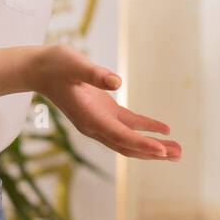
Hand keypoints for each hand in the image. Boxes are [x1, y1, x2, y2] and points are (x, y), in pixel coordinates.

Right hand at [35, 44, 180, 160]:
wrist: (39, 69)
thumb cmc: (56, 64)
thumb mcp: (75, 64)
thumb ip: (94, 74)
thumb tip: (117, 82)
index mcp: (90, 118)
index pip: (120, 135)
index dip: (141, 144)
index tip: (162, 151)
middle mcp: (95, 125)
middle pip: (128, 145)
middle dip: (154, 152)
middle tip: (179, 154)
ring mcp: (100, 121)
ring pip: (130, 140)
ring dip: (153, 146)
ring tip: (178, 150)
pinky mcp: (104, 112)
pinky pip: (128, 125)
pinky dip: (146, 129)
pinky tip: (164, 130)